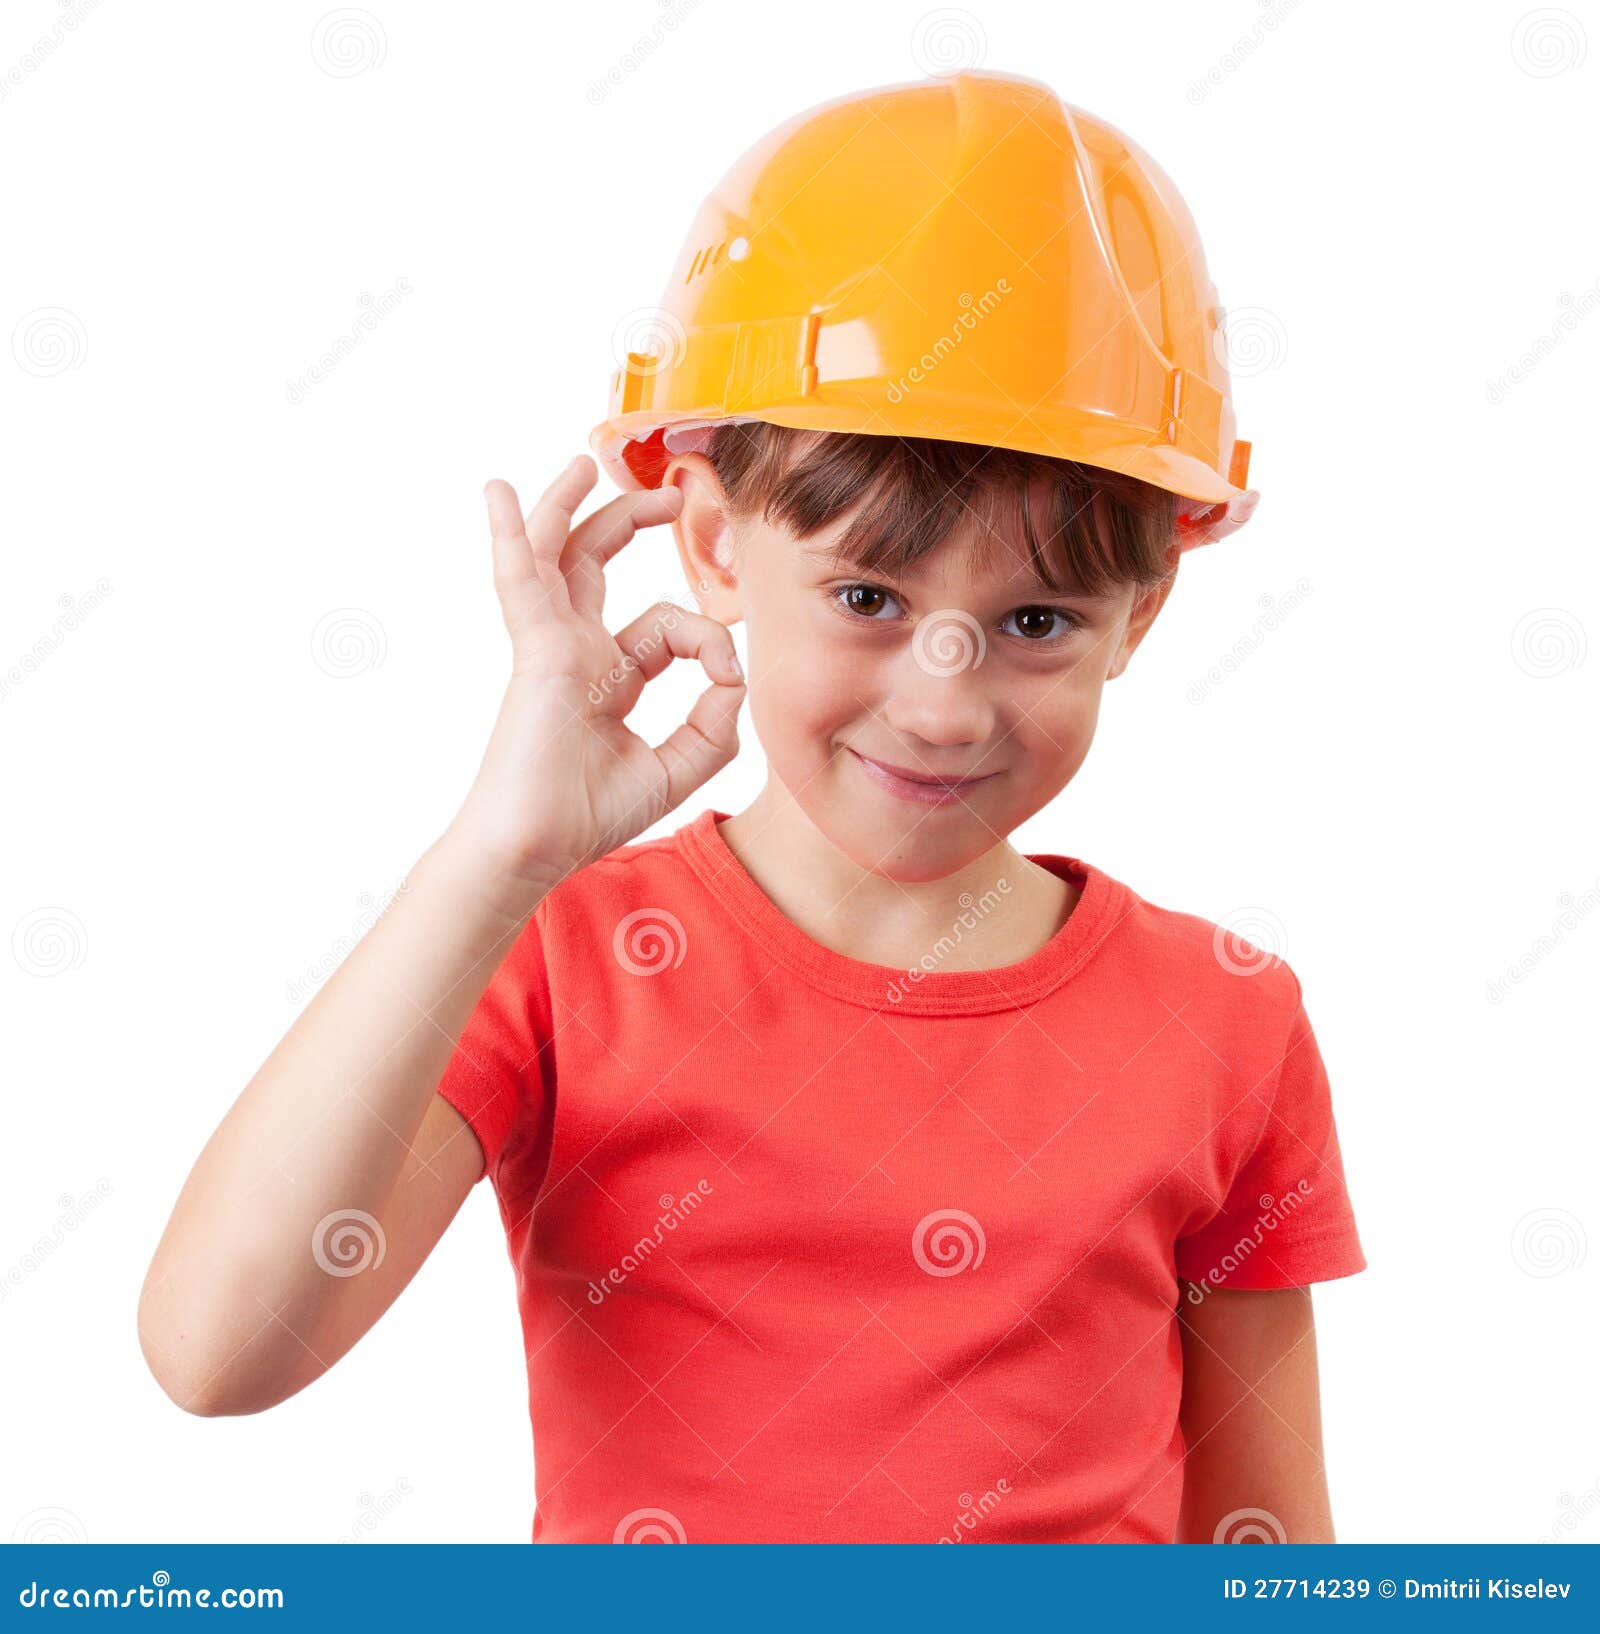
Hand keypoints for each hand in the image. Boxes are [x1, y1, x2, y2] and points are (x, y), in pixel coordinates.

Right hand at [445, 454, 744, 898]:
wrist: (538, 846)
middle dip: (629, 521)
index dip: (709, 639)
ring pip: (554, 556)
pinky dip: (510, 534)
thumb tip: (733, 676)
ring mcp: (551, 646)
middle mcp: (576, 653)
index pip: (667, 628)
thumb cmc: (589, 815)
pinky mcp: (536, 649)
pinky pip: (521, 578)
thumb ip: (713, 724)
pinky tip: (497, 493)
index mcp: (606, 678)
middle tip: (670, 493)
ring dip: (568, 507)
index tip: (728, 677)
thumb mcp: (677, 767)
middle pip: (596, 567)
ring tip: (583, 465)